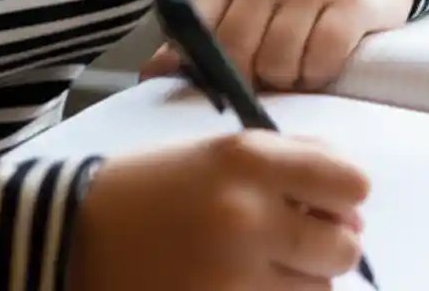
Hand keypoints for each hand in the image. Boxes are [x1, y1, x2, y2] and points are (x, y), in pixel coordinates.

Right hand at [68, 131, 370, 290]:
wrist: (74, 235)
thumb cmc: (152, 187)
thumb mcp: (220, 150)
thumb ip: (291, 160)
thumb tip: (355, 198)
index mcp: (249, 158)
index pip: (352, 184)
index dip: (344, 195)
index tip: (325, 202)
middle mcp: (248, 215)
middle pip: (343, 247)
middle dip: (329, 245)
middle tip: (297, 241)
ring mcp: (235, 274)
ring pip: (319, 290)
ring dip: (302, 280)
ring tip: (259, 264)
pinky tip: (243, 284)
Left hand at [141, 0, 415, 89]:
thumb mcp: (240, 4)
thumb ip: (199, 39)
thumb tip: (152, 76)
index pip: (196, 40)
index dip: (207, 73)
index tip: (224, 83)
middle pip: (238, 58)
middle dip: (253, 81)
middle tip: (269, 75)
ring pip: (279, 65)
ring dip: (290, 80)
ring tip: (298, 64)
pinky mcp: (347, 5)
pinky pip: (320, 63)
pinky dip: (319, 75)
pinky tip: (322, 60)